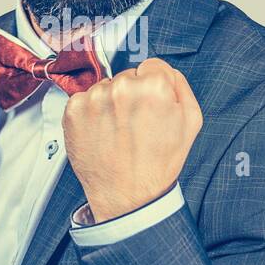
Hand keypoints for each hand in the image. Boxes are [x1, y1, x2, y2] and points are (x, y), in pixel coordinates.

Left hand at [62, 57, 202, 222]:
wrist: (128, 197)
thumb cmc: (158, 164)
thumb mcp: (191, 122)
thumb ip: (180, 86)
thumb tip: (166, 71)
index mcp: (154, 86)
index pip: (152, 66)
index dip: (154, 87)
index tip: (150, 105)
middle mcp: (122, 87)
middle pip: (127, 76)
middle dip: (132, 95)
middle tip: (135, 124)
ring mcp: (95, 98)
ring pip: (105, 87)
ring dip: (110, 103)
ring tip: (118, 132)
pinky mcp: (74, 111)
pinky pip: (84, 100)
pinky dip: (91, 114)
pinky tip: (102, 134)